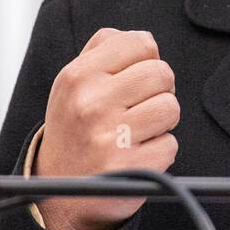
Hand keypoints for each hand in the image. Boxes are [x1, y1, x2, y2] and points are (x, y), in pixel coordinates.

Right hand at [34, 28, 179, 229]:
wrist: (58, 190)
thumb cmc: (75, 127)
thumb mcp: (73, 84)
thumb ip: (103, 50)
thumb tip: (144, 39)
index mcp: (77, 76)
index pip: (141, 42)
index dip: (146, 59)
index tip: (134, 77)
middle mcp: (91, 104)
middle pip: (162, 73)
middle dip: (158, 90)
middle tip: (137, 107)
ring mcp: (110, 137)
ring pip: (171, 107)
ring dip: (160, 121)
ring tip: (135, 130)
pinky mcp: (130, 168)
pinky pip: (171, 144)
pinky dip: (159, 150)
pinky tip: (135, 154)